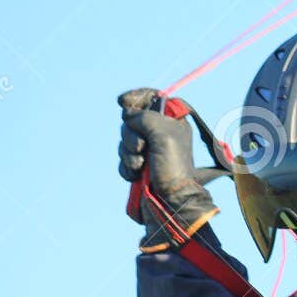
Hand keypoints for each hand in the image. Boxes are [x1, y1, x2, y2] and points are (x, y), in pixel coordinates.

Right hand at [117, 88, 217, 250]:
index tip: (123, 101)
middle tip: (143, 147)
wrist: (169, 200)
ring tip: (142, 165)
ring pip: (124, 140)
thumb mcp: (163, 134)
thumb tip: (129, 117)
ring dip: (129, 153)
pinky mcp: (139, 165)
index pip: (152, 98)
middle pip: (132, 119)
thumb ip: (145, 117)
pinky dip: (127, 166)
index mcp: (173, 121)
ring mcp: (149, 149)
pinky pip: (122, 158)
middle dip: (132, 134)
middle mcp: (160, 133)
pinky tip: (137, 174)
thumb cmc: (173, 167)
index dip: (137, 96)